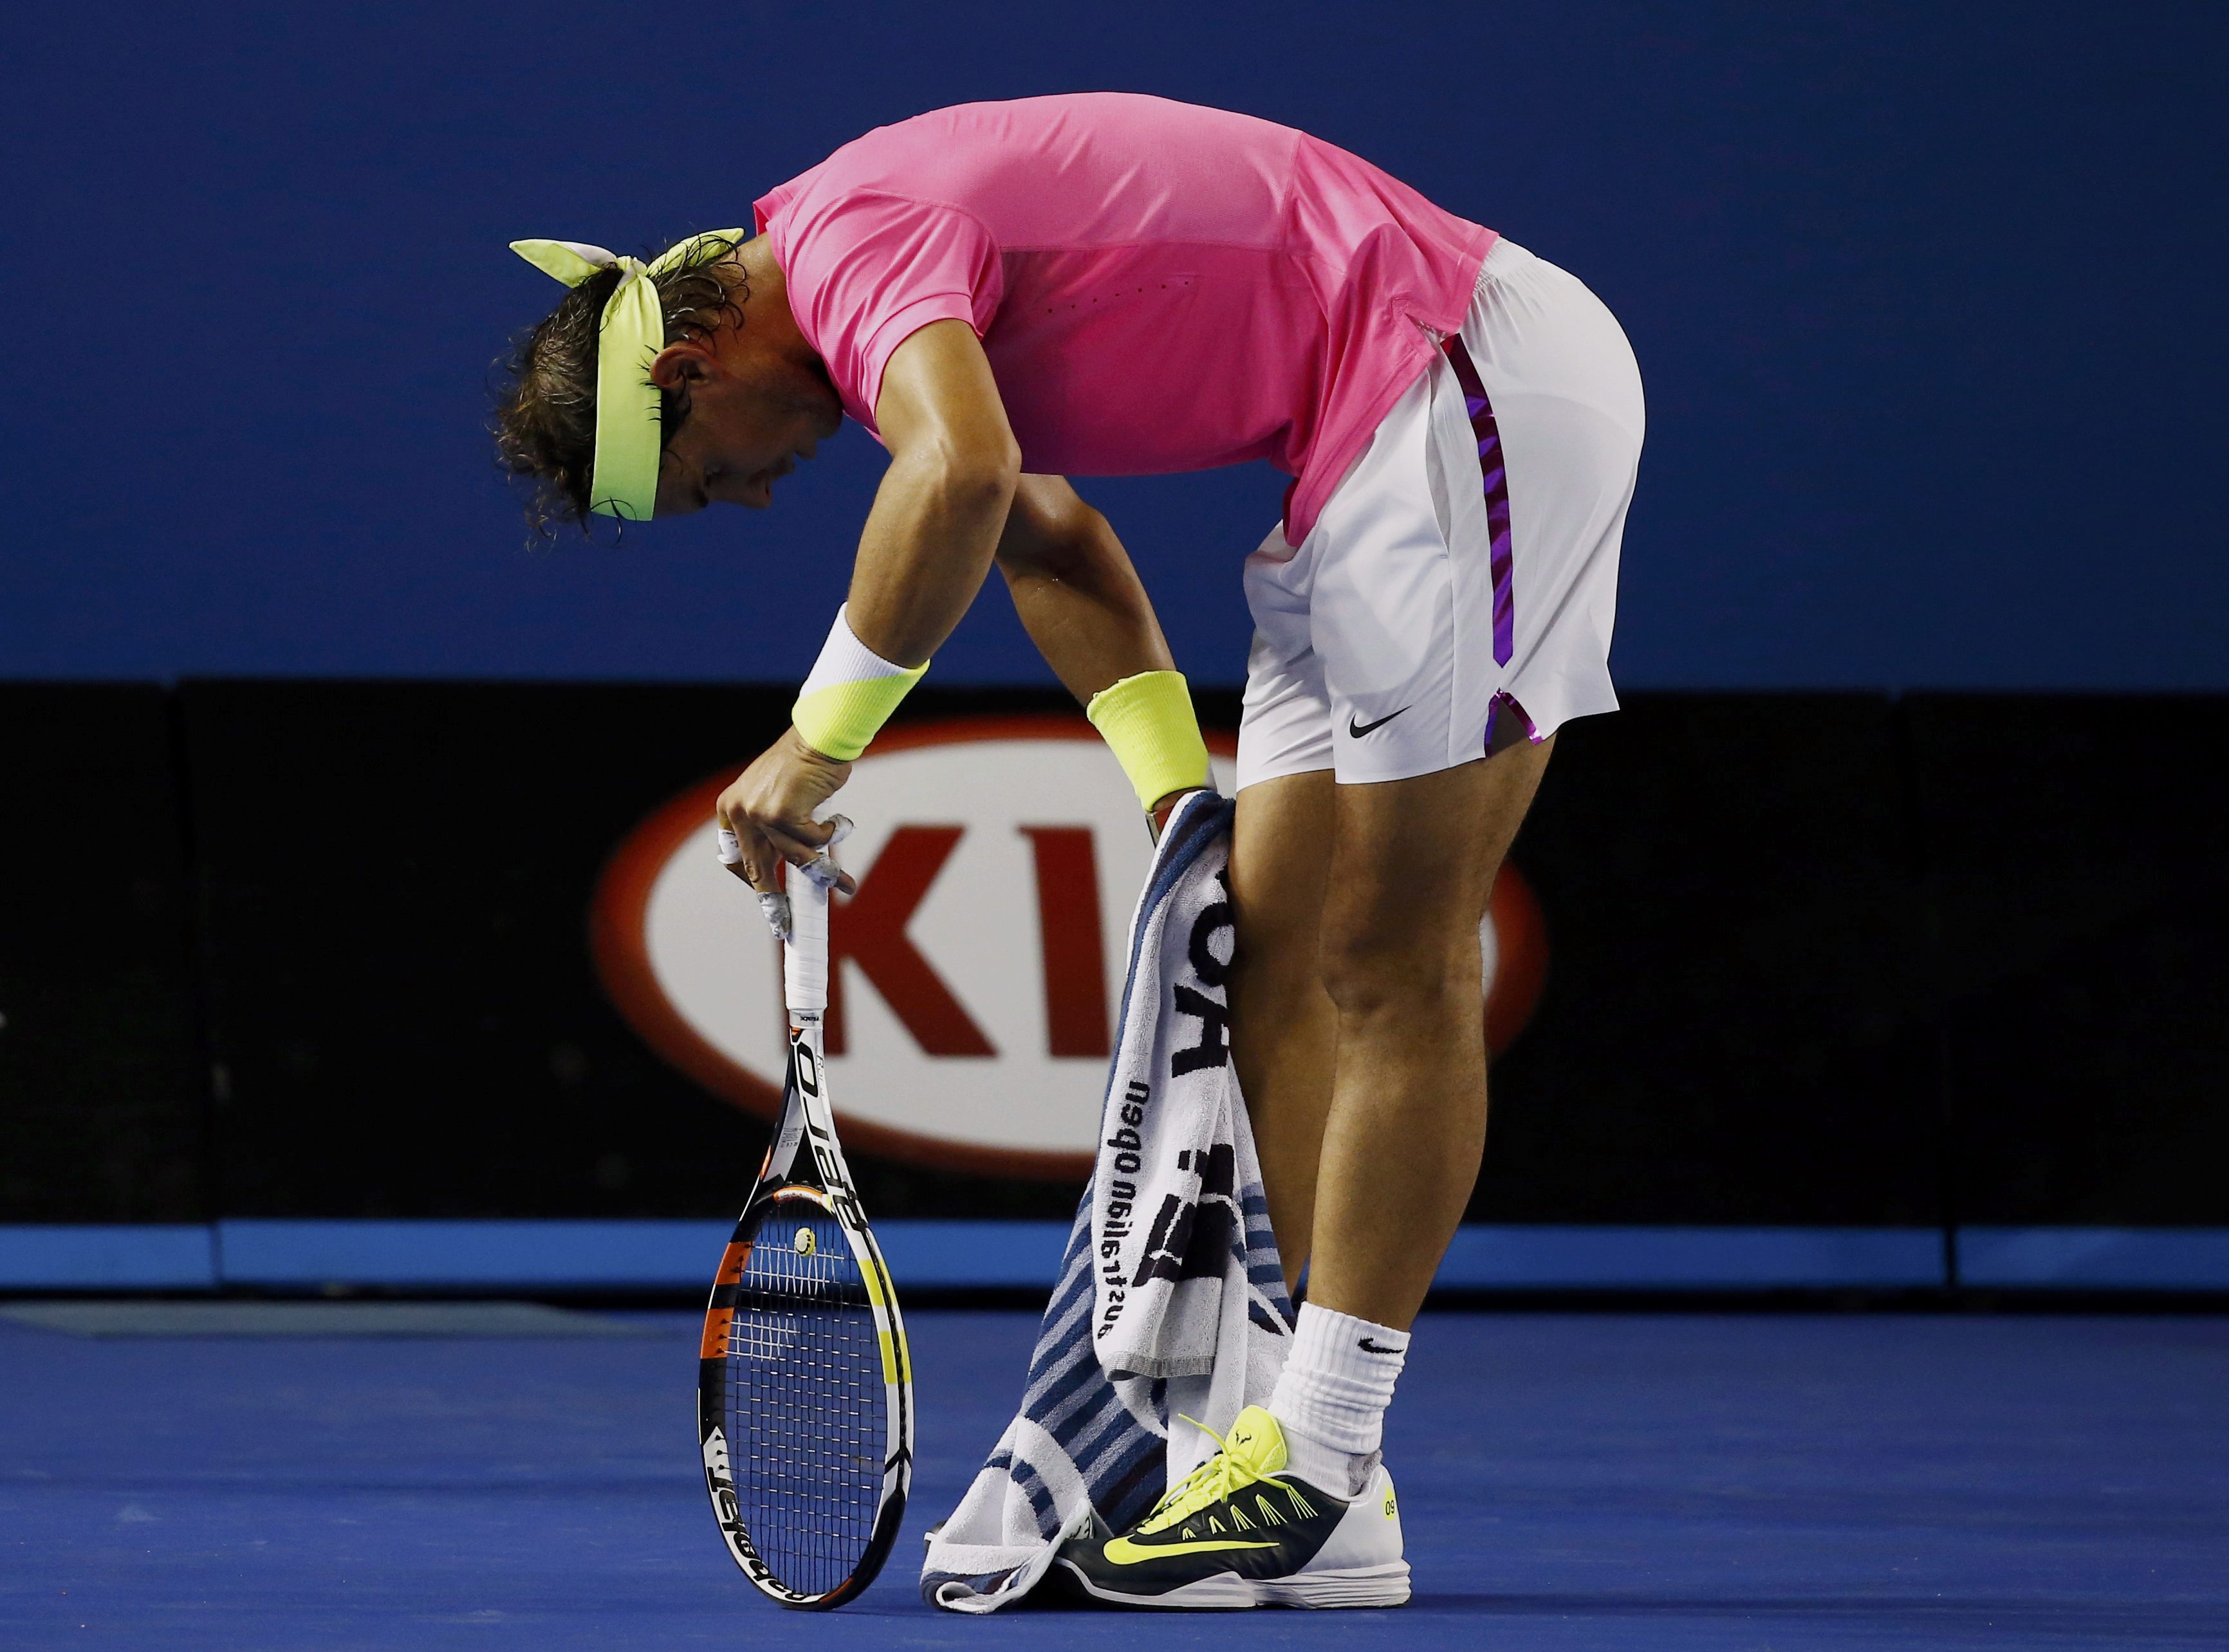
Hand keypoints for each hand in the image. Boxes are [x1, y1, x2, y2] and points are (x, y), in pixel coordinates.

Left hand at [715, 728, 857, 895]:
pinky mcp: (780, 813)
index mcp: (731, 808)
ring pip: (794, 859)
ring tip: (845, 884)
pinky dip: (830, 835)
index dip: (754, 883)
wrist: (819, 736)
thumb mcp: (777, 797)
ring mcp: (757, 813)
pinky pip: (813, 842)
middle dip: (775, 902)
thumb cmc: (804, 765)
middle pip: (756, 870)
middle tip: (786, 924)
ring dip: (824, 873)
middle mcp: (738, 811)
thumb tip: (789, 869)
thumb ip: (774, 830)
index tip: (770, 901)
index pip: (736, 859)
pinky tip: (837, 820)